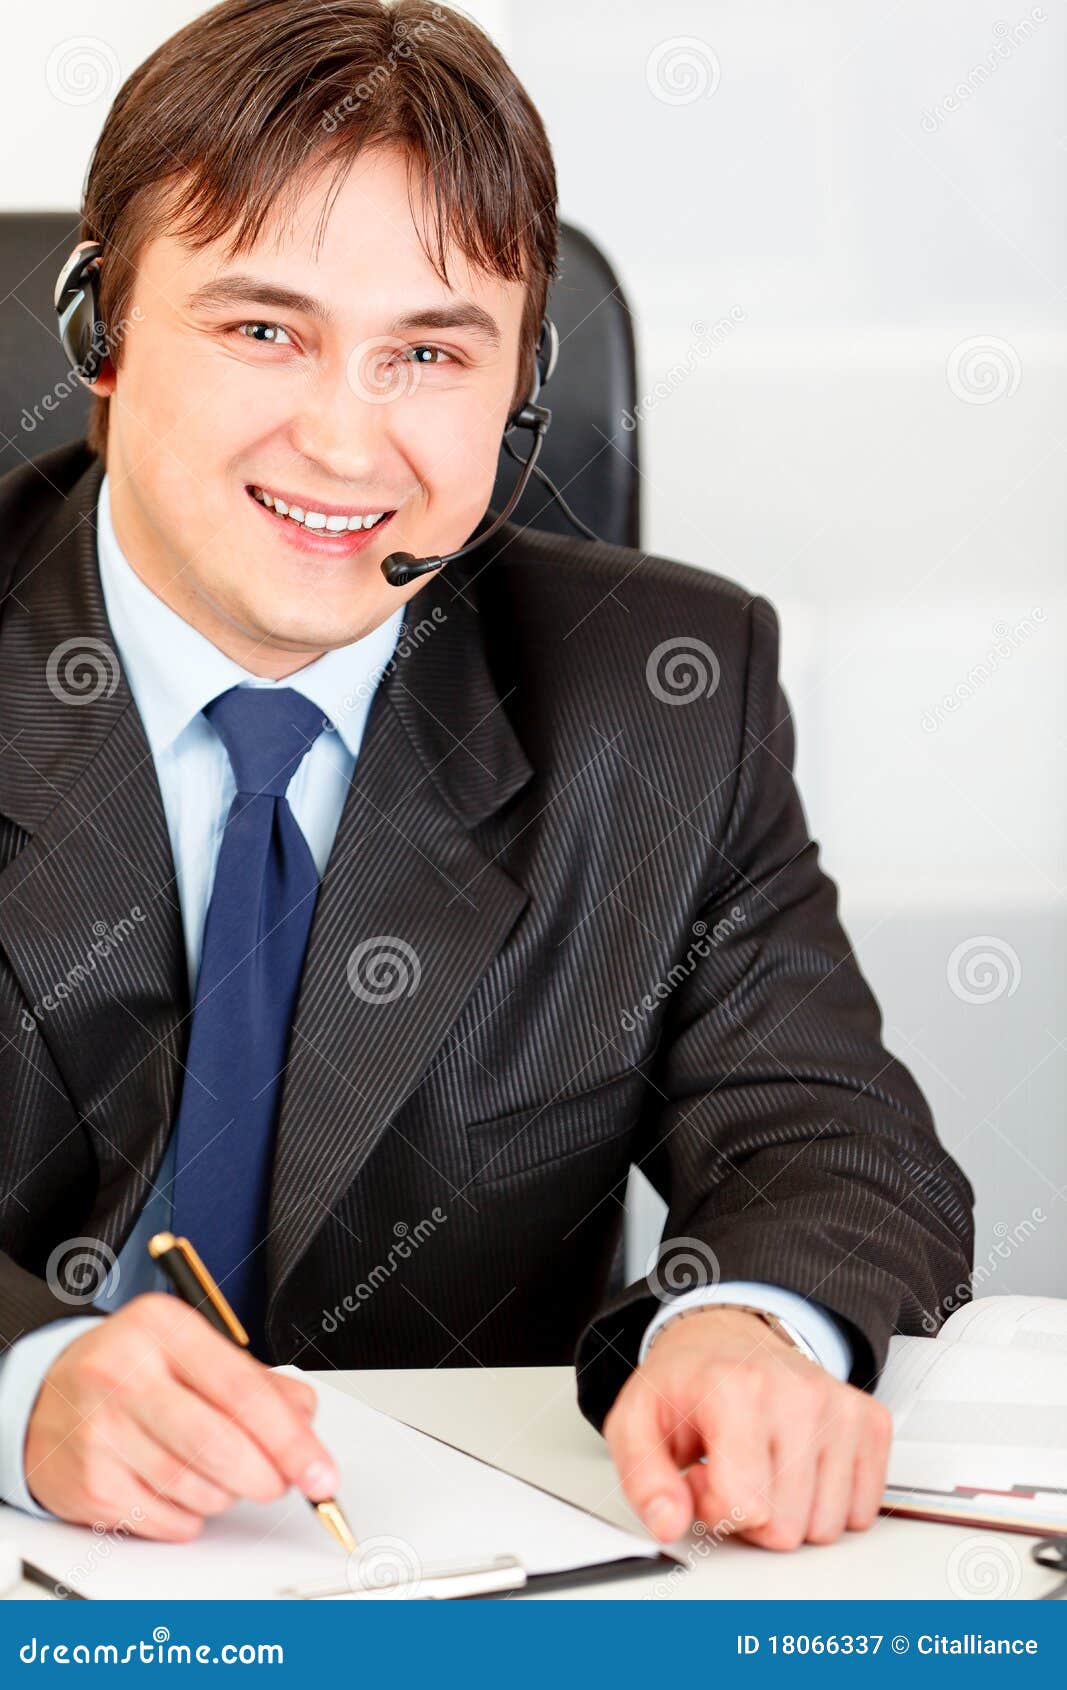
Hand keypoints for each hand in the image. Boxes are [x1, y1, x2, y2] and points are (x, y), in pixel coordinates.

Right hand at [24, 1293, 335, 1540]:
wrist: (46, 1399)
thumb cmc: (131, 1370)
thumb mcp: (191, 1351)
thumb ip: (255, 1380)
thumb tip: (304, 1419)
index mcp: (162, 1327)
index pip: (242, 1390)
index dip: (291, 1439)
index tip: (320, 1471)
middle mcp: (124, 1373)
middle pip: (220, 1444)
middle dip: (266, 1474)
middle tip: (279, 1480)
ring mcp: (101, 1431)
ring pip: (198, 1487)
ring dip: (227, 1493)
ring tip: (221, 1473)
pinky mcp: (89, 1484)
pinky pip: (168, 1519)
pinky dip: (191, 1516)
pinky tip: (183, 1491)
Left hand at [603, 1306, 892, 1551]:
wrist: (728, 1338)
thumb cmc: (687, 1384)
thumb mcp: (636, 1423)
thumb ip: (643, 1480)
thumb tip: (668, 1522)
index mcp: (734, 1389)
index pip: (745, 1505)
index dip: (715, 1508)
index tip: (702, 1474)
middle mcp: (796, 1393)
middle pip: (787, 1527)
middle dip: (753, 1516)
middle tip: (732, 1472)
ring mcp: (839, 1405)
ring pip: (826, 1526)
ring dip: (790, 1513)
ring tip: (763, 1468)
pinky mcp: (869, 1420)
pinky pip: (862, 1511)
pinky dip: (829, 1503)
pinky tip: (799, 1469)